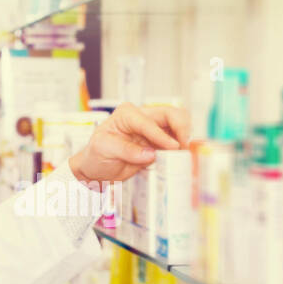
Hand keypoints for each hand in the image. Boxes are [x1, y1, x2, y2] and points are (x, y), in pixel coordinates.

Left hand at [68, 102, 191, 184]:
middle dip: (181, 128)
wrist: (97, 169)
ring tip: (185, 153)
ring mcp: (153, 129)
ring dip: (184, 137)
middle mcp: (142, 117)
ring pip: (178, 124)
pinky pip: (176, 140)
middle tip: (185, 146)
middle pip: (170, 114)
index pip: (148, 122)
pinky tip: (183, 156)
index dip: (161, 135)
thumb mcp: (104, 149)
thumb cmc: (96, 155)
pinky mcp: (159, 142)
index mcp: (127, 114)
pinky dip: (183, 147)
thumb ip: (126, 150)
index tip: (172, 147)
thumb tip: (150, 154)